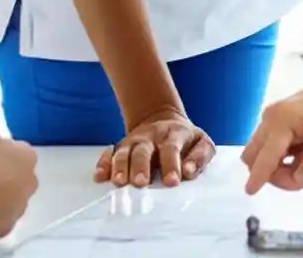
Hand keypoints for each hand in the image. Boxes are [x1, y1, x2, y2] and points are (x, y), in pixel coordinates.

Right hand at [94, 109, 215, 187]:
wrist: (163, 120)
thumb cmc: (185, 139)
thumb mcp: (202, 143)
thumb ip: (200, 157)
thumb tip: (189, 172)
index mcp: (173, 135)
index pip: (171, 149)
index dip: (171, 165)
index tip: (171, 182)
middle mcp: (151, 137)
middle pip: (143, 151)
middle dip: (140, 167)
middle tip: (140, 183)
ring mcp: (133, 142)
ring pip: (123, 152)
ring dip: (119, 166)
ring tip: (119, 182)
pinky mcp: (120, 147)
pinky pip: (108, 154)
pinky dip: (103, 164)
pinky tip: (100, 176)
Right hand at [241, 69, 302, 193]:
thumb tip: (297, 180)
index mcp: (282, 121)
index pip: (265, 157)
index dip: (258, 177)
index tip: (250, 192)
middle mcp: (271, 120)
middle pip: (255, 158)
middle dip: (275, 174)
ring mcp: (273, 121)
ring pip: (263, 156)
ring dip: (283, 166)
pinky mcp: (278, 124)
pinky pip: (274, 150)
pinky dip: (287, 158)